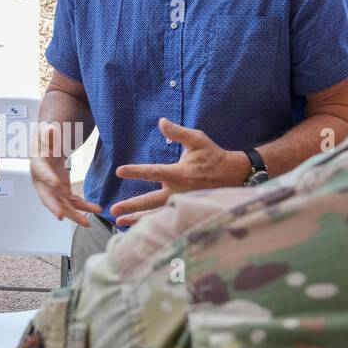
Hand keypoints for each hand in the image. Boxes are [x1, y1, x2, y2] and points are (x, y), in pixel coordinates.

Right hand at [30, 121, 100, 226]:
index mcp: (38, 164)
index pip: (41, 172)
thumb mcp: (49, 132)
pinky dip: (84, 206)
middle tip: (61, 216)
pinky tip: (96, 209)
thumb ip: (50, 133)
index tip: (57, 185)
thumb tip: (50, 129)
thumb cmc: (49, 138)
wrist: (50, 144)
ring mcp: (53, 188)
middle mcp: (42, 180)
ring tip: (86, 222)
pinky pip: (73, 201)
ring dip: (73, 214)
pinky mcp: (63, 191)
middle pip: (47, 196)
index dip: (48, 179)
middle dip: (54, 207)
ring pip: (61, 204)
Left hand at [111, 119, 248, 224]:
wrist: (234, 175)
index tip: (119, 171)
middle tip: (114, 209)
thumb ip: (178, 132)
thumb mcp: (197, 139)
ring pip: (157, 213)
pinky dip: (151, 223)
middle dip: (132, 205)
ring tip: (120, 221)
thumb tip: (161, 121)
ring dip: (137, 218)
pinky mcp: (186, 208)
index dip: (136, 172)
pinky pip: (165, 217)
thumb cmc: (213, 155)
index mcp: (180, 173)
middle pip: (151, 200)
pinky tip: (137, 226)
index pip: (153, 172)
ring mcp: (182, 202)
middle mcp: (179, 190)